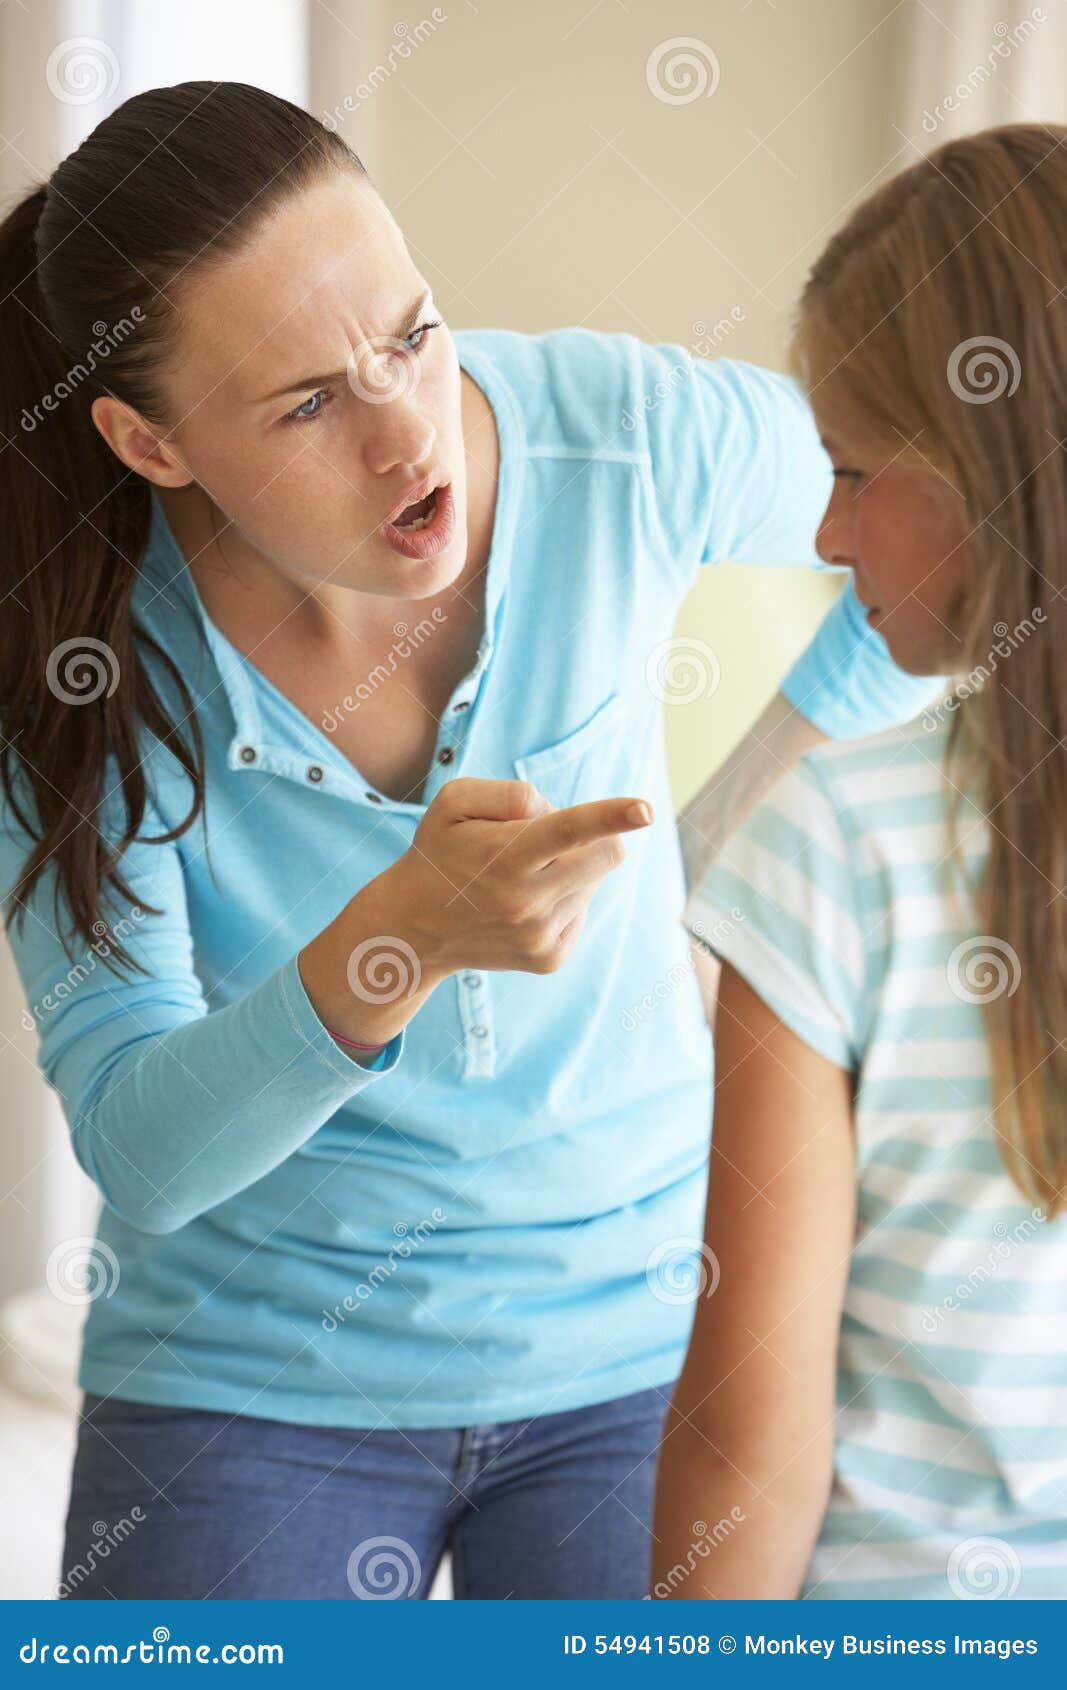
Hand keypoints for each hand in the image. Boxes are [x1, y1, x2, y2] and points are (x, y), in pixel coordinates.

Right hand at [384, 776, 653, 979]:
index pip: (569, 830)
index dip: (612, 816)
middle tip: (549, 839)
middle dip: (599, 836)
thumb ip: (510, 793)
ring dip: (571, 868)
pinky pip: (582, 912)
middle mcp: (527, 900)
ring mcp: (540, 935)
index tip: (646, 810)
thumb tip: (557, 811)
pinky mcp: (550, 958)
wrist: (414, 928)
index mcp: (506, 856)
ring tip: (520, 876)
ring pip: (594, 882)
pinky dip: (564, 899)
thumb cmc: (440, 852)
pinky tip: (524, 904)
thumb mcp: (454, 802)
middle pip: (607, 855)